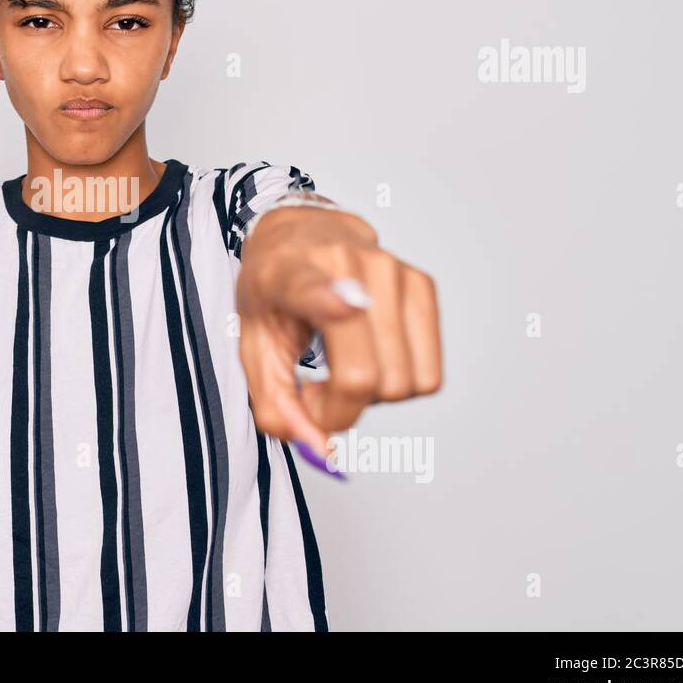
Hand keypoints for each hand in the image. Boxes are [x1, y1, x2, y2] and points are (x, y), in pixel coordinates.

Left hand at [235, 206, 442, 459]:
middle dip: (339, 406)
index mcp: (288, 273)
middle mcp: (346, 264)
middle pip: (364, 376)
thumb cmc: (274, 293)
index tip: (346, 308)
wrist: (301, 235)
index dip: (328, 301)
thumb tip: (319, 446)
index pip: (309, 288)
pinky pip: (428, 375)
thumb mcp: (253, 348)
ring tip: (344, 367)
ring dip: (372, 396)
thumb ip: (275, 406)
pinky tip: (372, 358)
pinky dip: (400, 383)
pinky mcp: (423, 284)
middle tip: (316, 389)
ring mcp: (392, 271)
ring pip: (403, 383)